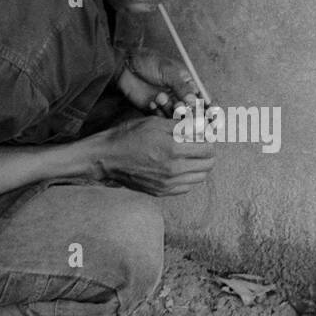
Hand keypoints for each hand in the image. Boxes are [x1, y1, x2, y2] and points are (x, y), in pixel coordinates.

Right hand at [95, 116, 214, 195]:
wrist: (107, 158)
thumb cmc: (129, 136)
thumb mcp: (156, 123)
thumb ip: (183, 126)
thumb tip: (204, 126)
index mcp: (173, 148)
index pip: (208, 147)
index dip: (208, 138)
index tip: (203, 134)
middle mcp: (173, 169)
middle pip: (208, 164)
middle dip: (207, 152)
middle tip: (198, 143)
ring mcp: (168, 183)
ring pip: (200, 177)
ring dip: (199, 164)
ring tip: (188, 155)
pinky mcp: (162, 192)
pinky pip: (187, 186)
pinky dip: (188, 176)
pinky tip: (178, 166)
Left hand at [116, 49, 201, 117]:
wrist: (125, 67)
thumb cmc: (148, 62)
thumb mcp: (168, 71)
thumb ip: (181, 87)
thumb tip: (194, 101)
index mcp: (187, 82)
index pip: (202, 98)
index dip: (206, 107)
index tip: (207, 114)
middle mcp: (179, 94)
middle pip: (191, 111)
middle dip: (186, 110)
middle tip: (177, 105)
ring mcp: (168, 103)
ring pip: (176, 116)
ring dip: (169, 109)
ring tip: (159, 96)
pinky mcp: (155, 110)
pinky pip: (162, 118)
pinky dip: (158, 112)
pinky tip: (151, 101)